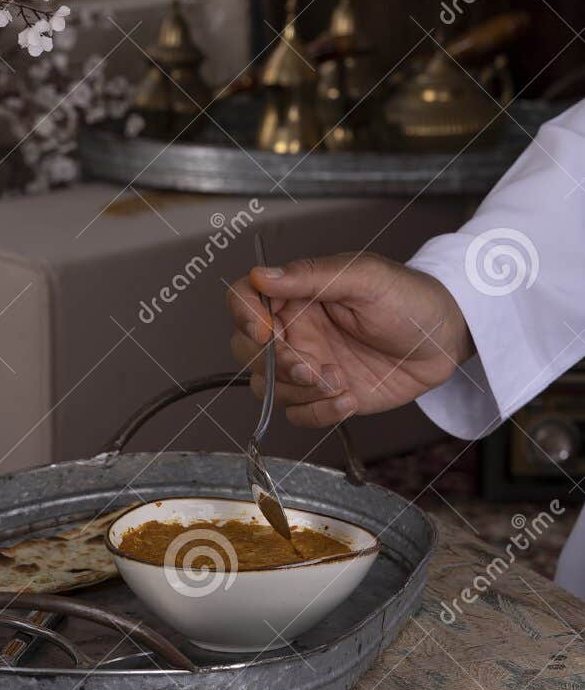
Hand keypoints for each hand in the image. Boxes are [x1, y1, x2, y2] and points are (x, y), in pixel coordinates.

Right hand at [226, 252, 473, 426]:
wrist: (447, 340)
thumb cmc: (409, 299)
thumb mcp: (364, 278)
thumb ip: (311, 275)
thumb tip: (261, 275)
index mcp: (297, 294)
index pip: (243, 299)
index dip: (244, 316)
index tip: (265, 332)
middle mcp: (294, 329)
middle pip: (246, 350)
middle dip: (274, 364)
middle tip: (310, 366)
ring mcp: (307, 364)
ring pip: (267, 387)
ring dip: (299, 391)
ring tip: (340, 381)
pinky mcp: (325, 395)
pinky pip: (298, 414)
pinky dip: (318, 412)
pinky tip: (349, 398)